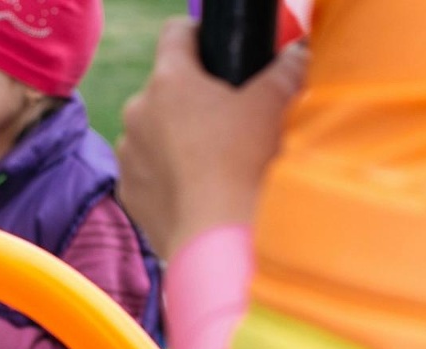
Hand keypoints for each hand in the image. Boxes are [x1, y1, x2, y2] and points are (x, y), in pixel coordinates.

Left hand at [117, 18, 306, 257]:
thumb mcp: (274, 105)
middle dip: (191, 98)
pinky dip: (167, 176)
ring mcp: (129, 154)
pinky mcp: (128, 193)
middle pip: (164, 89)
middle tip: (226, 117)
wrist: (217, 237)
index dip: (198, 36)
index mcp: (169, 80)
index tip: (216, 50)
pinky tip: (196, 190)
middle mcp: (138, 112)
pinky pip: (147, 173)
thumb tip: (297, 54)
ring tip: (212, 161)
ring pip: (152, 133)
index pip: (176, 33)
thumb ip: (286, 69)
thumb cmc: (245, 163)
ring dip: (175, 139)